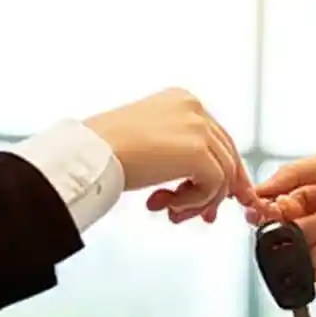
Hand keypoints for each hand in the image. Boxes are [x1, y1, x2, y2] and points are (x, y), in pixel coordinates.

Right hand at [84, 88, 260, 222]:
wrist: (89, 153)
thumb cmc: (104, 149)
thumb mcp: (150, 142)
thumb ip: (179, 153)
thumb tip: (203, 180)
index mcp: (182, 100)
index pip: (218, 139)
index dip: (220, 172)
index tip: (219, 195)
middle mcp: (194, 108)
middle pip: (226, 157)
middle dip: (215, 193)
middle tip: (203, 216)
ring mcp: (198, 128)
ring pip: (223, 175)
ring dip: (197, 202)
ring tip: (170, 210)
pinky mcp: (198, 151)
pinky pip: (214, 186)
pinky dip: (193, 202)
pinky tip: (167, 203)